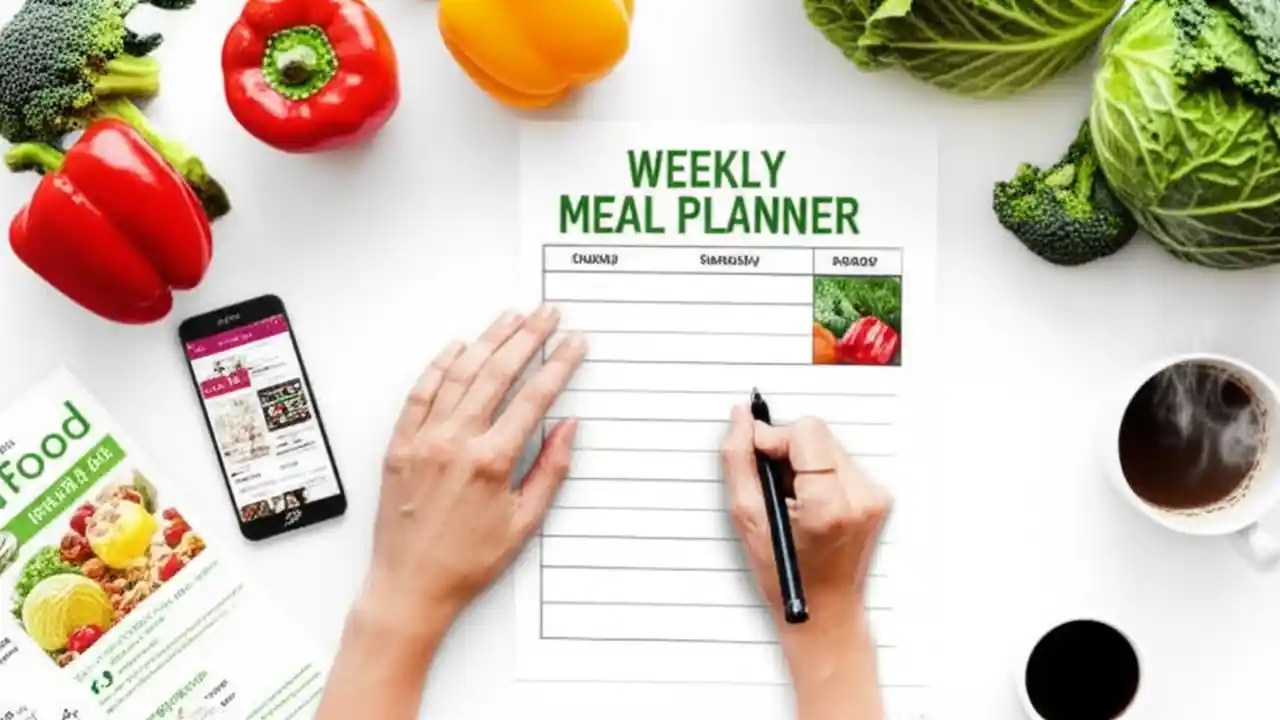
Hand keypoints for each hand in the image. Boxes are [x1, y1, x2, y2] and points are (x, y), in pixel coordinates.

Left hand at [361, 305, 585, 631]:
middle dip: (527, 336)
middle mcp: (455, 442)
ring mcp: (424, 440)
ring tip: (509, 317)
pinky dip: (439, 365)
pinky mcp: (399, 445)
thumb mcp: (524, 523)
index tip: (574, 344)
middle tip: (547, 314)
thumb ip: (550, 470)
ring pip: (459, 373)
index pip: (534, 397)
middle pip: (497, 372)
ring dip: (488, 340)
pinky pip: (420, 393)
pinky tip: (457, 347)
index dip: (558, 364)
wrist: (410, 586)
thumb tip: (568, 427)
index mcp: (491, 461)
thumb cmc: (466, 562)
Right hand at [720, 409, 890, 719]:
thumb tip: (741, 420)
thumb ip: (739, 462)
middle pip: (816, 434)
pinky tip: (806, 501)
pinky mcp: (877, 495)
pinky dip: (817, 472)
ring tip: (790, 498)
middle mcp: (860, 498)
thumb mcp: (749, 520)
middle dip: (786, 449)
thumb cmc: (790, 578)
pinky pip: (838, 460)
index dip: (773, 436)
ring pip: (827, 443)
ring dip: (801, 461)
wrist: (827, 612)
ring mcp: (873, 497)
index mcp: (830, 507)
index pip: (805, 433)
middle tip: (772, 484)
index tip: (756, 451)